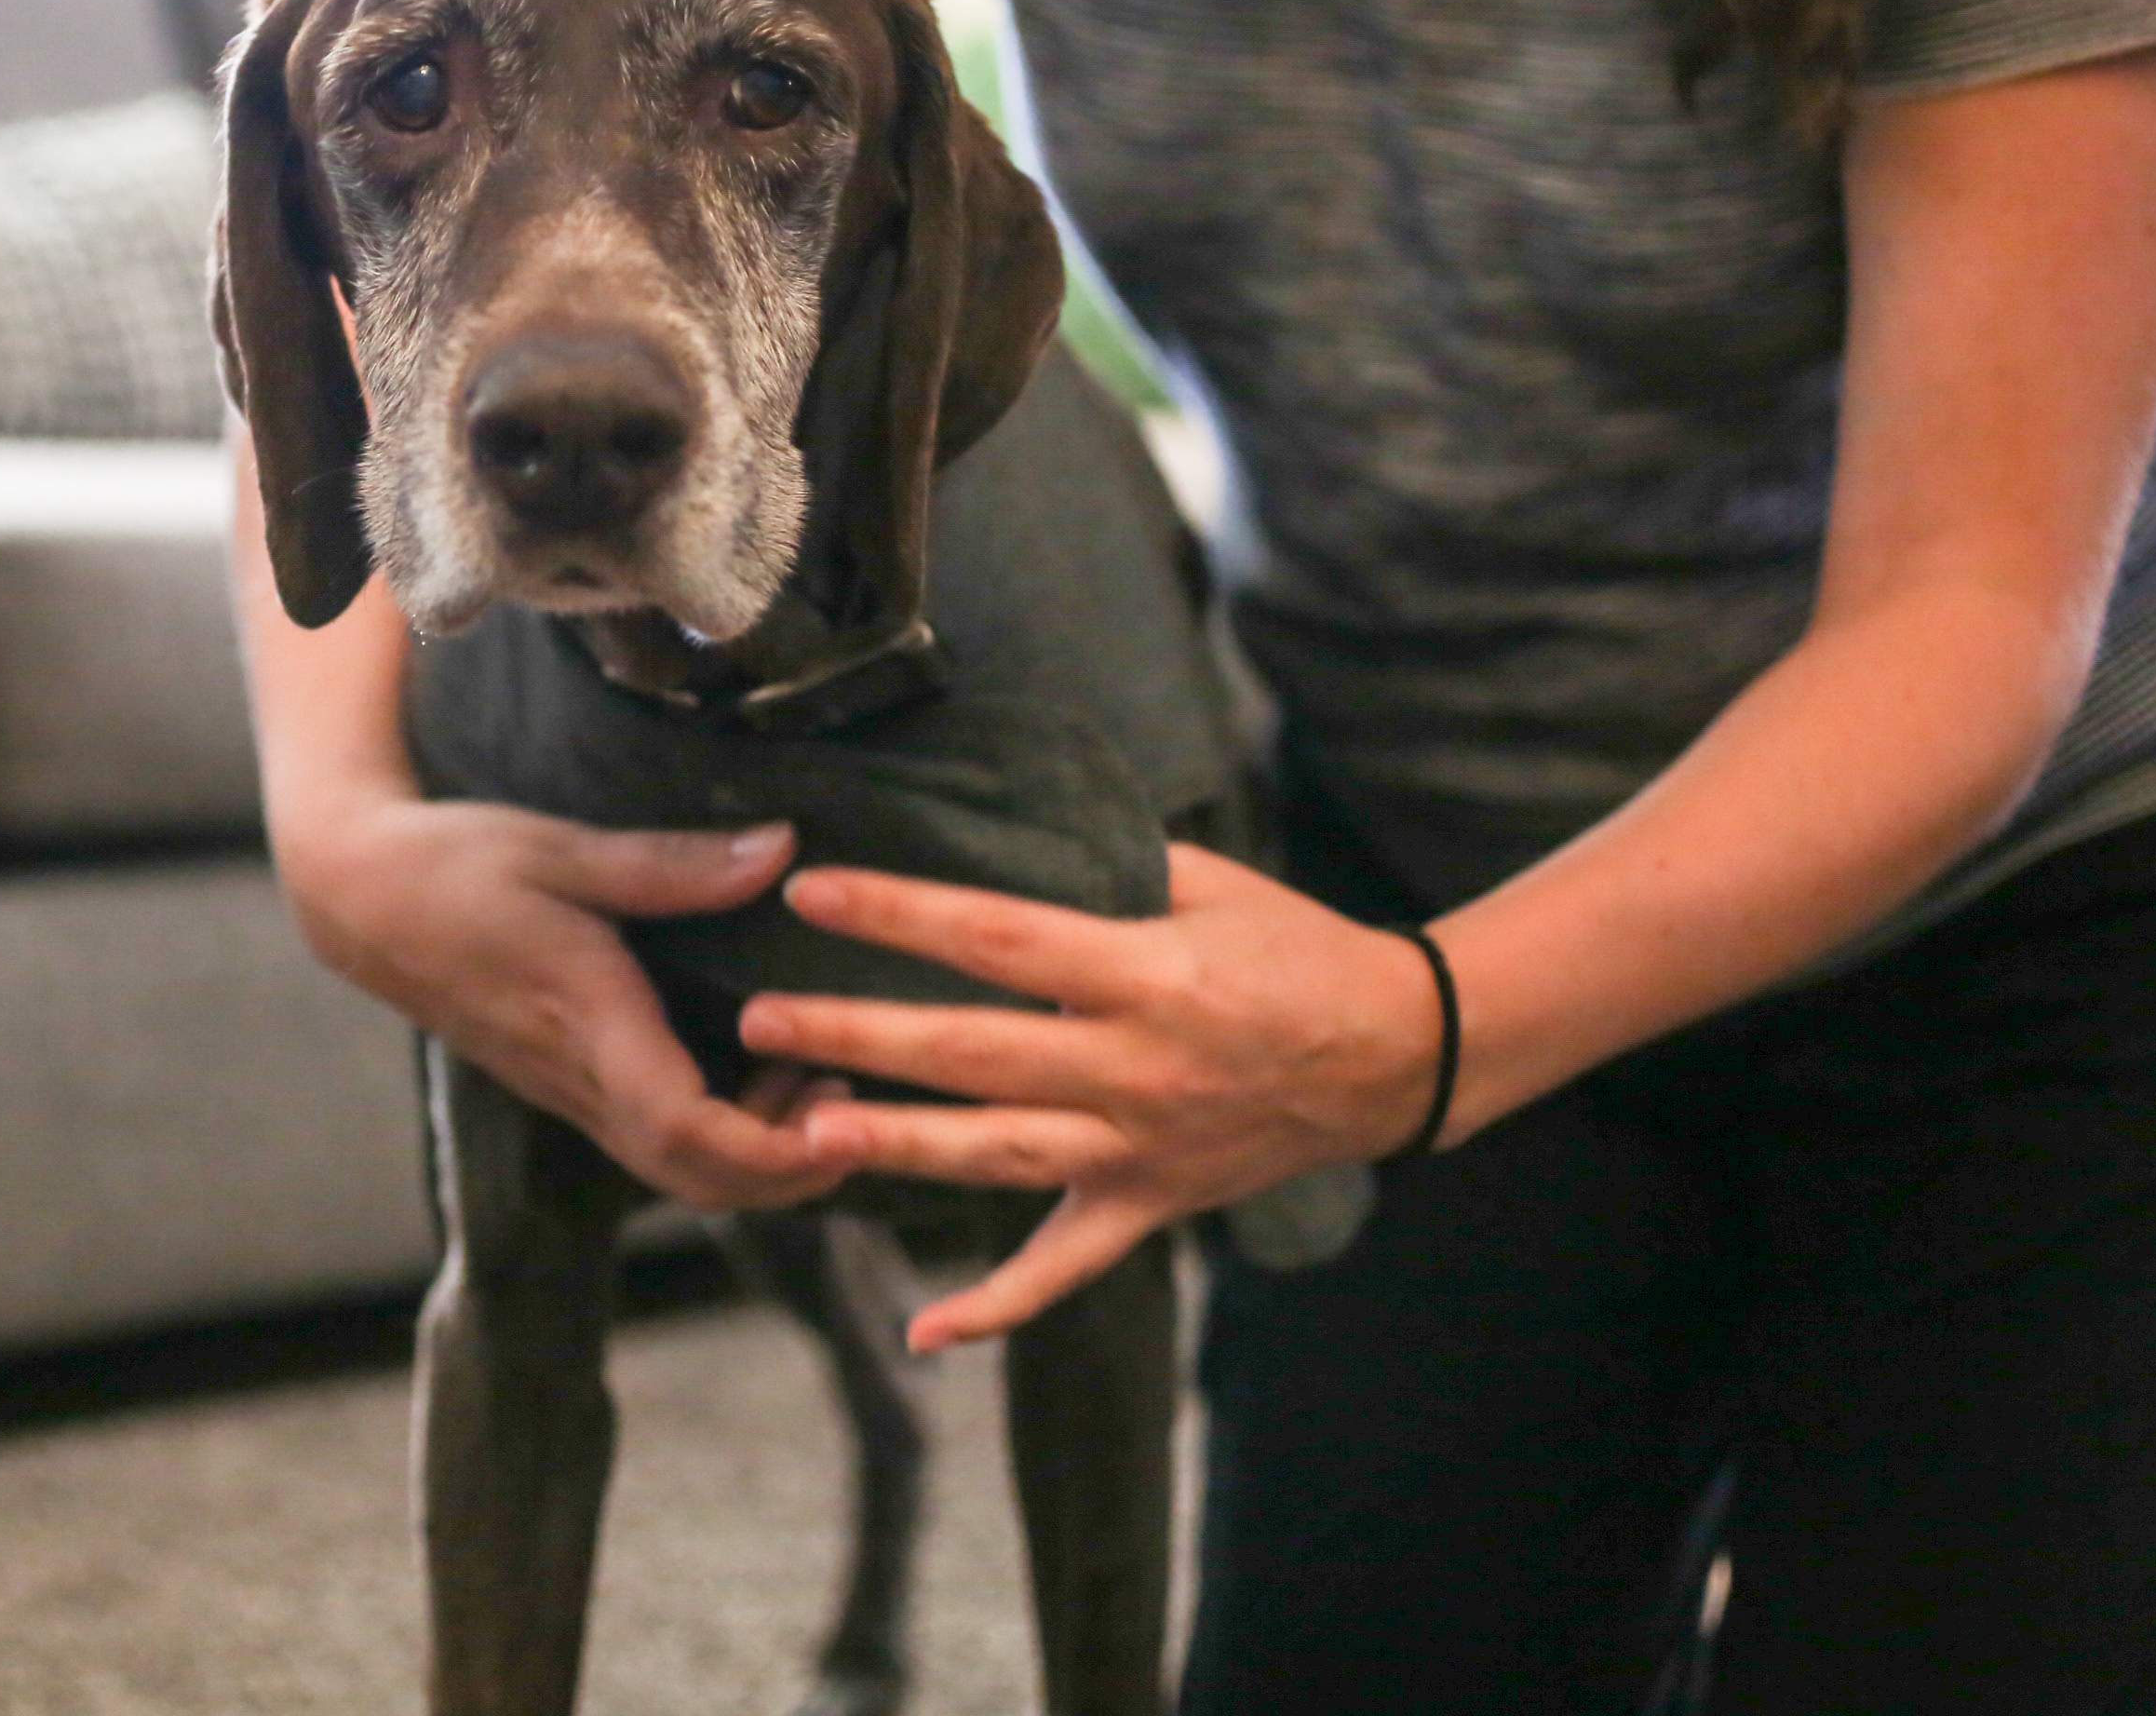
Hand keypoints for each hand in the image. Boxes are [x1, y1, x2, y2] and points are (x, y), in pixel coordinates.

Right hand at [275, 794, 851, 1211]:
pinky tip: (765, 1070)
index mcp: (587, 1024)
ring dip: (762, 1155)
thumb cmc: (456, 864)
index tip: (845, 1121)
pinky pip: (658, 1142)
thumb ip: (676, 864)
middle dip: (791, 1173)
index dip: (776, 1151)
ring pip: (679, 1173)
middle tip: (863, 1114)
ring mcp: (571, 1092)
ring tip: (826, 1086)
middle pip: (697, 1181)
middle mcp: (581, 1079)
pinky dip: (726, 1135)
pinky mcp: (568, 1085)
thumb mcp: (564, 848)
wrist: (361, 899)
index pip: (688, 1133)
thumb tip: (783, 850)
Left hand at [739, 844, 1444, 1349]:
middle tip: (759, 1016)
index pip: (997, 939)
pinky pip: (1066, 1266)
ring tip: (803, 1129)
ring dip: (898, 1148)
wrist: (1396, 1052)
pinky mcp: (1150, 1205)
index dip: (901, 914)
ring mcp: (1139, 1149)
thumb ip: (1110, 860)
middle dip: (858, 1033)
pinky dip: (998, 1307)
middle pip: (972, 1052)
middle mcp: (1135, 1068)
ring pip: (997, 1155)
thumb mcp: (1212, 881)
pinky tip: (926, 1330)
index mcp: (1147, 974)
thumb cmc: (1297, 949)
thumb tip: (1008, 825)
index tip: (816, 891)